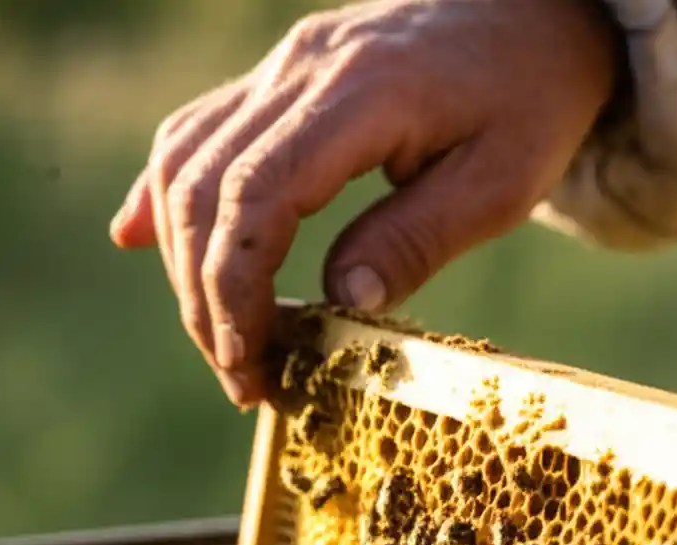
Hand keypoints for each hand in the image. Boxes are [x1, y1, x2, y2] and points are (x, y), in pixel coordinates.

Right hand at [108, 0, 617, 406]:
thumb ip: (416, 237)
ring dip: (182, 255)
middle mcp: (302, 68)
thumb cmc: (532, 96)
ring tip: (219, 335)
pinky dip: (166, 192)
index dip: (236, 287)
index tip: (250, 360)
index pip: (258, 193)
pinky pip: (198, 129)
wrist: (534, 10)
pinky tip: (142, 240)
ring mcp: (283, 65)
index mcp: (363, 93)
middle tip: (240, 375)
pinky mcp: (278, 75)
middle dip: (204, 294)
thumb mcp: (503, 180)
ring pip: (185, 158)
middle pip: (204, 184)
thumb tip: (337, 304)